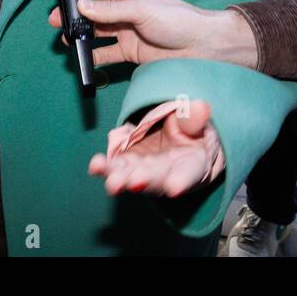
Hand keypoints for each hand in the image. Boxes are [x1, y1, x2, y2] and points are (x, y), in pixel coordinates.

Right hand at [45, 0, 259, 68]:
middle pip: (92, 13)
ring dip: (80, 36)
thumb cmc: (177, 19)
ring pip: (96, 33)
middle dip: (72, 16)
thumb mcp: (142, 10)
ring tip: (65, 40)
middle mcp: (125, 11)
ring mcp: (127, 32)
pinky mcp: (131, 53)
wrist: (202, 46)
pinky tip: (82, 59)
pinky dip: (93, 57)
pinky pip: (106, 54)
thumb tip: (81, 6)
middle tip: (54, 21)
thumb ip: (110, 11)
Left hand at [89, 100, 225, 197]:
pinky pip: (116, 166)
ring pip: (132, 176)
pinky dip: (105, 167)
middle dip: (144, 181)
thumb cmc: (195, 133)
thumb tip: (199, 108)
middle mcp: (168, 173)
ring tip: (111, 181)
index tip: (174, 187)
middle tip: (134, 182)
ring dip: (120, 178)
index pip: (189, 173)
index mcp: (192, 164)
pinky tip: (96, 166)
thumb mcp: (200, 123)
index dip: (182, 180)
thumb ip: (196, 118)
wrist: (182, 140)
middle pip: (156, 179)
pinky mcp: (129, 162)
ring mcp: (146, 169)